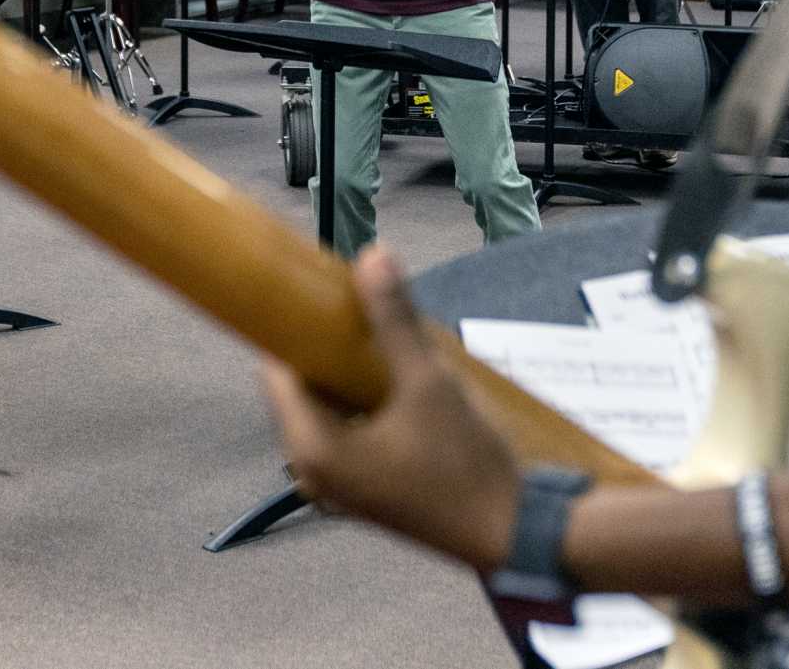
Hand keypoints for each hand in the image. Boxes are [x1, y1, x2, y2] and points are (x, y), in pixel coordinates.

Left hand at [261, 247, 521, 574]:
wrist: (512, 532)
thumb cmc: (465, 463)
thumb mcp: (430, 382)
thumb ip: (395, 320)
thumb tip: (373, 255)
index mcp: (313, 450)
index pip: (276, 373)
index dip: (291, 328)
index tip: (310, 291)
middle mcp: (314, 474)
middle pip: (300, 391)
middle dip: (323, 348)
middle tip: (352, 305)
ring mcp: (339, 488)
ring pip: (326, 411)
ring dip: (346, 374)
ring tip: (377, 334)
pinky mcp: (365, 492)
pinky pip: (347, 433)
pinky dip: (360, 402)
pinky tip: (392, 376)